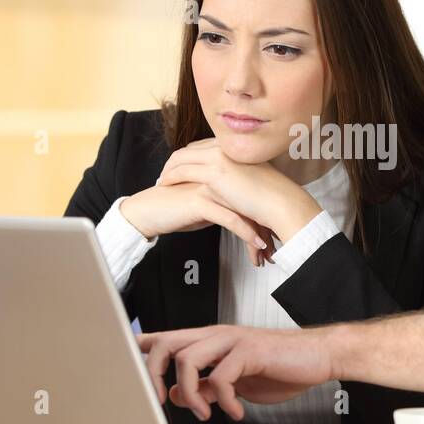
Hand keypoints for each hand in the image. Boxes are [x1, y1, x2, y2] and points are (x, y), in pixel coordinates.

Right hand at [118, 181, 270, 263]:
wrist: (147, 212)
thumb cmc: (174, 210)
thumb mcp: (204, 206)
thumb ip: (223, 204)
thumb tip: (243, 215)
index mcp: (219, 174)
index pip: (250, 193)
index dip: (264, 214)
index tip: (274, 234)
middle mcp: (217, 177)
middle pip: (251, 201)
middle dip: (265, 226)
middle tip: (275, 246)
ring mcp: (209, 188)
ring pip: (244, 210)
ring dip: (259, 233)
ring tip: (269, 250)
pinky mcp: (201, 202)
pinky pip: (231, 219)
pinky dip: (246, 234)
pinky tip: (256, 245)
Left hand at [138, 325, 337, 420]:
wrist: (317, 358)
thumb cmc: (280, 365)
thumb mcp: (236, 382)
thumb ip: (206, 386)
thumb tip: (179, 395)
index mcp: (209, 340)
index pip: (165, 339)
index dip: (142, 353)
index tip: (128, 376)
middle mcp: (216, 335)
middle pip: (166, 344)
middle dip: (155, 374)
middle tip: (161, 402)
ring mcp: (232, 341)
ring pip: (188, 359)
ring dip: (190, 393)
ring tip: (204, 412)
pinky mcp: (250, 351)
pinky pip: (222, 376)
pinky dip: (224, 401)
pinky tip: (236, 411)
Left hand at [156, 139, 321, 248]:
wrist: (281, 202)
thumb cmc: (272, 196)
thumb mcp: (253, 178)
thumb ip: (239, 175)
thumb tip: (232, 184)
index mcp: (236, 146)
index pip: (203, 146)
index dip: (189, 156)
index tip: (179, 168)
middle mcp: (226, 146)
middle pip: (190, 149)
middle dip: (174, 161)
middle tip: (165, 174)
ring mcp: (220, 156)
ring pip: (182, 157)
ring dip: (168, 168)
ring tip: (161, 180)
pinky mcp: (214, 171)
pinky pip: (182, 170)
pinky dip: (170, 176)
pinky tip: (164, 185)